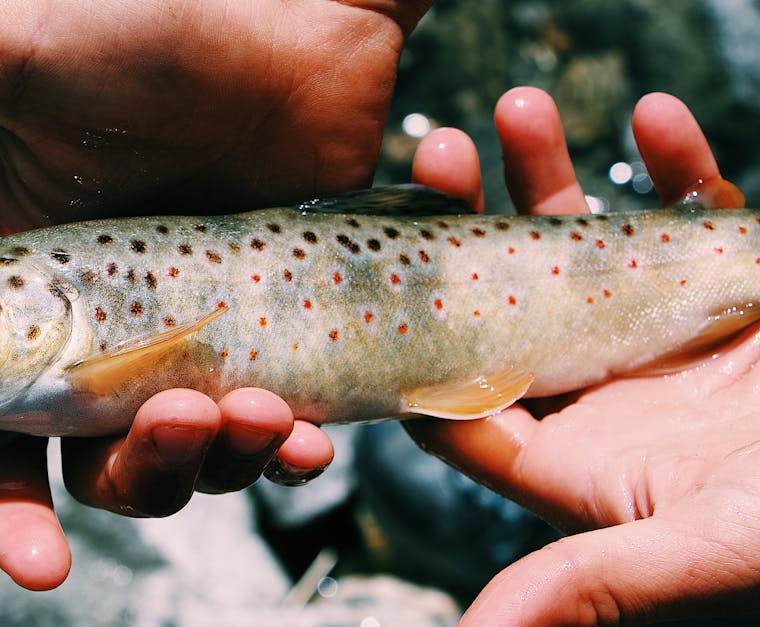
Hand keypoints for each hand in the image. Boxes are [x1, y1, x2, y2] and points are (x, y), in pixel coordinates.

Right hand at [0, 1, 432, 589]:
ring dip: (219, 463)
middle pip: (101, 465)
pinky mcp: (279, 320)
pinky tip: (310, 433)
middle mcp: (109, 327)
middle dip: (135, 477)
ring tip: (260, 414)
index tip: (35, 563)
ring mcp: (200, 329)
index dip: (7, 507)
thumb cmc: (147, 16)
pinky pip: (279, 423)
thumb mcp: (8, 52)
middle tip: (172, 422)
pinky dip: (292, 447)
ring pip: (192, 456)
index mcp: (30, 293)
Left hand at [407, 86, 759, 624]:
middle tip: (432, 153)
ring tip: (515, 111)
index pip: (462, 399)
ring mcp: (664, 335)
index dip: (415, 340)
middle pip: (506, 300)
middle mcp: (604, 392)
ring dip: (552, 176)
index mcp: (575, 459)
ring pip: (585, 244)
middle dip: (468, 224)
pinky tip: (655, 118)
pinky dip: (678, 166)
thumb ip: (594, 582)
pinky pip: (693, 215)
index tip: (382, 267)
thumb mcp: (705, 548)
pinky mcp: (732, 289)